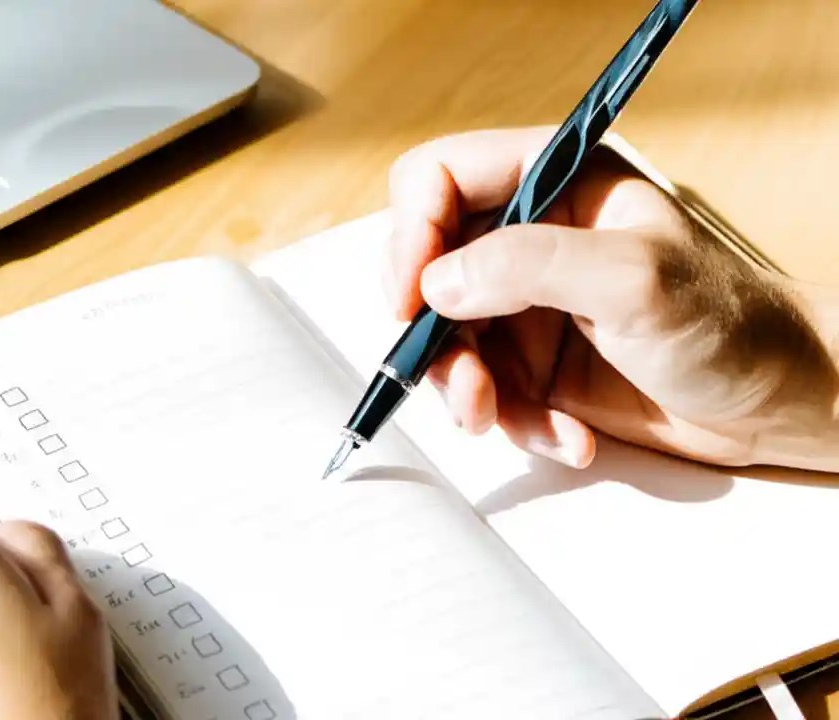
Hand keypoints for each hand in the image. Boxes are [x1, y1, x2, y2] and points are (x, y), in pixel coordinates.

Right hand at [385, 127, 838, 472]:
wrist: (777, 405)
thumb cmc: (730, 323)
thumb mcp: (632, 279)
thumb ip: (530, 265)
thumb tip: (436, 283)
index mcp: (555, 182)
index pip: (439, 177)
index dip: (411, 233)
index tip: (413, 299)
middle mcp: (530, 236)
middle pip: (427, 268)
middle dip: (438, 336)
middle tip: (466, 385)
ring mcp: (527, 302)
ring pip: (446, 340)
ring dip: (469, 390)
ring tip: (510, 420)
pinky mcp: (532, 362)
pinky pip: (484, 390)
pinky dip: (514, 421)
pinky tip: (567, 435)